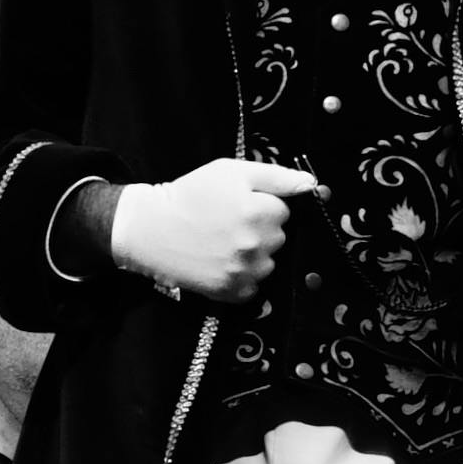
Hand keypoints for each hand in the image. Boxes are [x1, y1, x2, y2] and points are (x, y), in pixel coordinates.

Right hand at [108, 158, 323, 307]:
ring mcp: (245, 271)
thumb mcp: (230, 171)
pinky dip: (242, 277)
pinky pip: (253, 286)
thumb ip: (276, 176)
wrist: (151, 228)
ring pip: (268, 263)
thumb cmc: (190, 194)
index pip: (284, 212)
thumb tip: (311, 185)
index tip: (239, 205)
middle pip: (278, 238)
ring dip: (254, 255)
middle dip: (261, 230)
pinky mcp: (232, 292)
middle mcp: (257, 245)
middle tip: (228, 223)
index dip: (263, 206)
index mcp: (260, 212)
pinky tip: (221, 262)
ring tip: (222, 244)